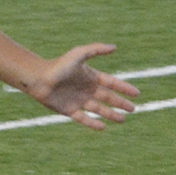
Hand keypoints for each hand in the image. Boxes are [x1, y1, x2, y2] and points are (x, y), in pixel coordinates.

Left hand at [24, 43, 138, 130]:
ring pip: (99, 110)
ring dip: (111, 115)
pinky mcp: (69, 110)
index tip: (137, 93)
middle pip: (108, 98)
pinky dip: (94, 123)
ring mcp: (79, 100)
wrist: (39, 78)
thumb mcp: (79, 54)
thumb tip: (115, 47)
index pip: (112, 83)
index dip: (124, 88)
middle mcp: (86, 89)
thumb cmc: (58, 65)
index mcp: (90, 76)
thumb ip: (96, 50)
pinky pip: (84, 118)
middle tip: (133, 109)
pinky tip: (104, 127)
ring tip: (123, 120)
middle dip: (121, 103)